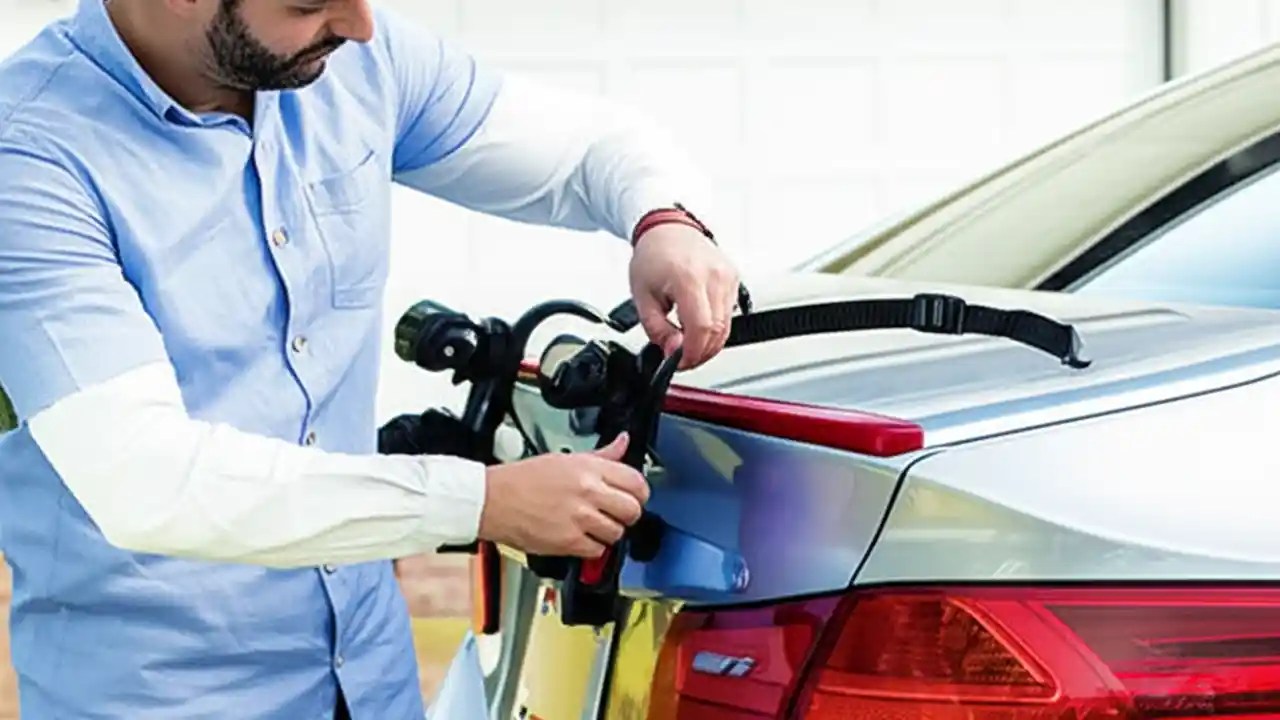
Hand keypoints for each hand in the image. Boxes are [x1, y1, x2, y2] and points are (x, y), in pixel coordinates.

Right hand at [477, 433, 648, 557]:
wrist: (494, 500)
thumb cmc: (523, 479)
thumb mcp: (565, 458)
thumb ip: (601, 455)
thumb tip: (623, 443)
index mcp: (589, 468)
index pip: (636, 482)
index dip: (639, 493)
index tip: (633, 497)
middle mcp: (588, 492)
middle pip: (632, 510)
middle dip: (627, 514)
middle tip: (615, 513)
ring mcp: (580, 518)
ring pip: (617, 532)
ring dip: (608, 531)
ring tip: (592, 525)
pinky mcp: (569, 541)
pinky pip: (597, 550)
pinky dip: (592, 548)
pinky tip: (579, 536)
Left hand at [629, 222, 739, 369]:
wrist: (666, 228)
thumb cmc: (653, 256)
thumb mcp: (642, 297)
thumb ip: (657, 329)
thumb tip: (674, 351)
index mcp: (688, 277)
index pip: (701, 328)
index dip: (692, 353)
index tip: (681, 362)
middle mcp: (714, 275)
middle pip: (718, 331)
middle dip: (701, 352)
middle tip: (683, 357)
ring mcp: (728, 276)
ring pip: (727, 325)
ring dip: (709, 341)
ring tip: (688, 342)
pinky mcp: (734, 278)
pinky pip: (730, 312)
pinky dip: (716, 326)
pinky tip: (698, 324)